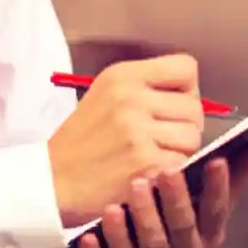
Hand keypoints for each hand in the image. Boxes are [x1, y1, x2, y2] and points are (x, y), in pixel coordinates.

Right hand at [48, 55, 204, 225]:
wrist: (53, 179)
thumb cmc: (81, 141)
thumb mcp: (104, 95)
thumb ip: (145, 88)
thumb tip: (190, 97)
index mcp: (121, 75)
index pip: (185, 68)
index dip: (186, 90)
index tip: (170, 106)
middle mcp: (130, 97)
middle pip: (194, 107)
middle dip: (184, 126)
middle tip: (160, 138)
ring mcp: (137, 130)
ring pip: (193, 137)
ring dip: (180, 151)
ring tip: (152, 154)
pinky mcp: (144, 162)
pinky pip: (183, 163)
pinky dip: (171, 172)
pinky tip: (147, 171)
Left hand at [77, 143, 247, 247]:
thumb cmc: (176, 236)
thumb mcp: (204, 215)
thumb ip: (226, 185)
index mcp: (204, 238)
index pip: (216, 212)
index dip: (218, 187)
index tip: (216, 159)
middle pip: (182, 229)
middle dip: (176, 201)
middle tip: (165, 170)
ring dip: (141, 221)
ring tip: (128, 191)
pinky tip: (90, 235)